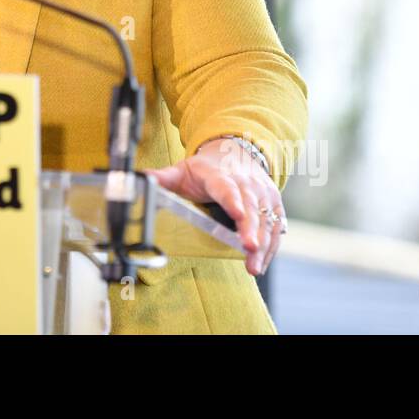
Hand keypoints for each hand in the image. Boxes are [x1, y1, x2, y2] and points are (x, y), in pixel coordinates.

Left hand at [144, 138, 286, 276]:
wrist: (235, 151)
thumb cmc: (207, 167)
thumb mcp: (183, 169)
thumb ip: (163, 178)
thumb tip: (141, 180)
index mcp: (221, 175)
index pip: (227, 188)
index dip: (233, 201)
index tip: (238, 214)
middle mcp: (246, 184)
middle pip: (251, 208)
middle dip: (252, 230)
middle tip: (249, 249)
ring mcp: (263, 194)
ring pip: (267, 220)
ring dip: (263, 244)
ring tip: (255, 266)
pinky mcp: (274, 204)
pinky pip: (276, 227)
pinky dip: (271, 246)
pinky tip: (262, 263)